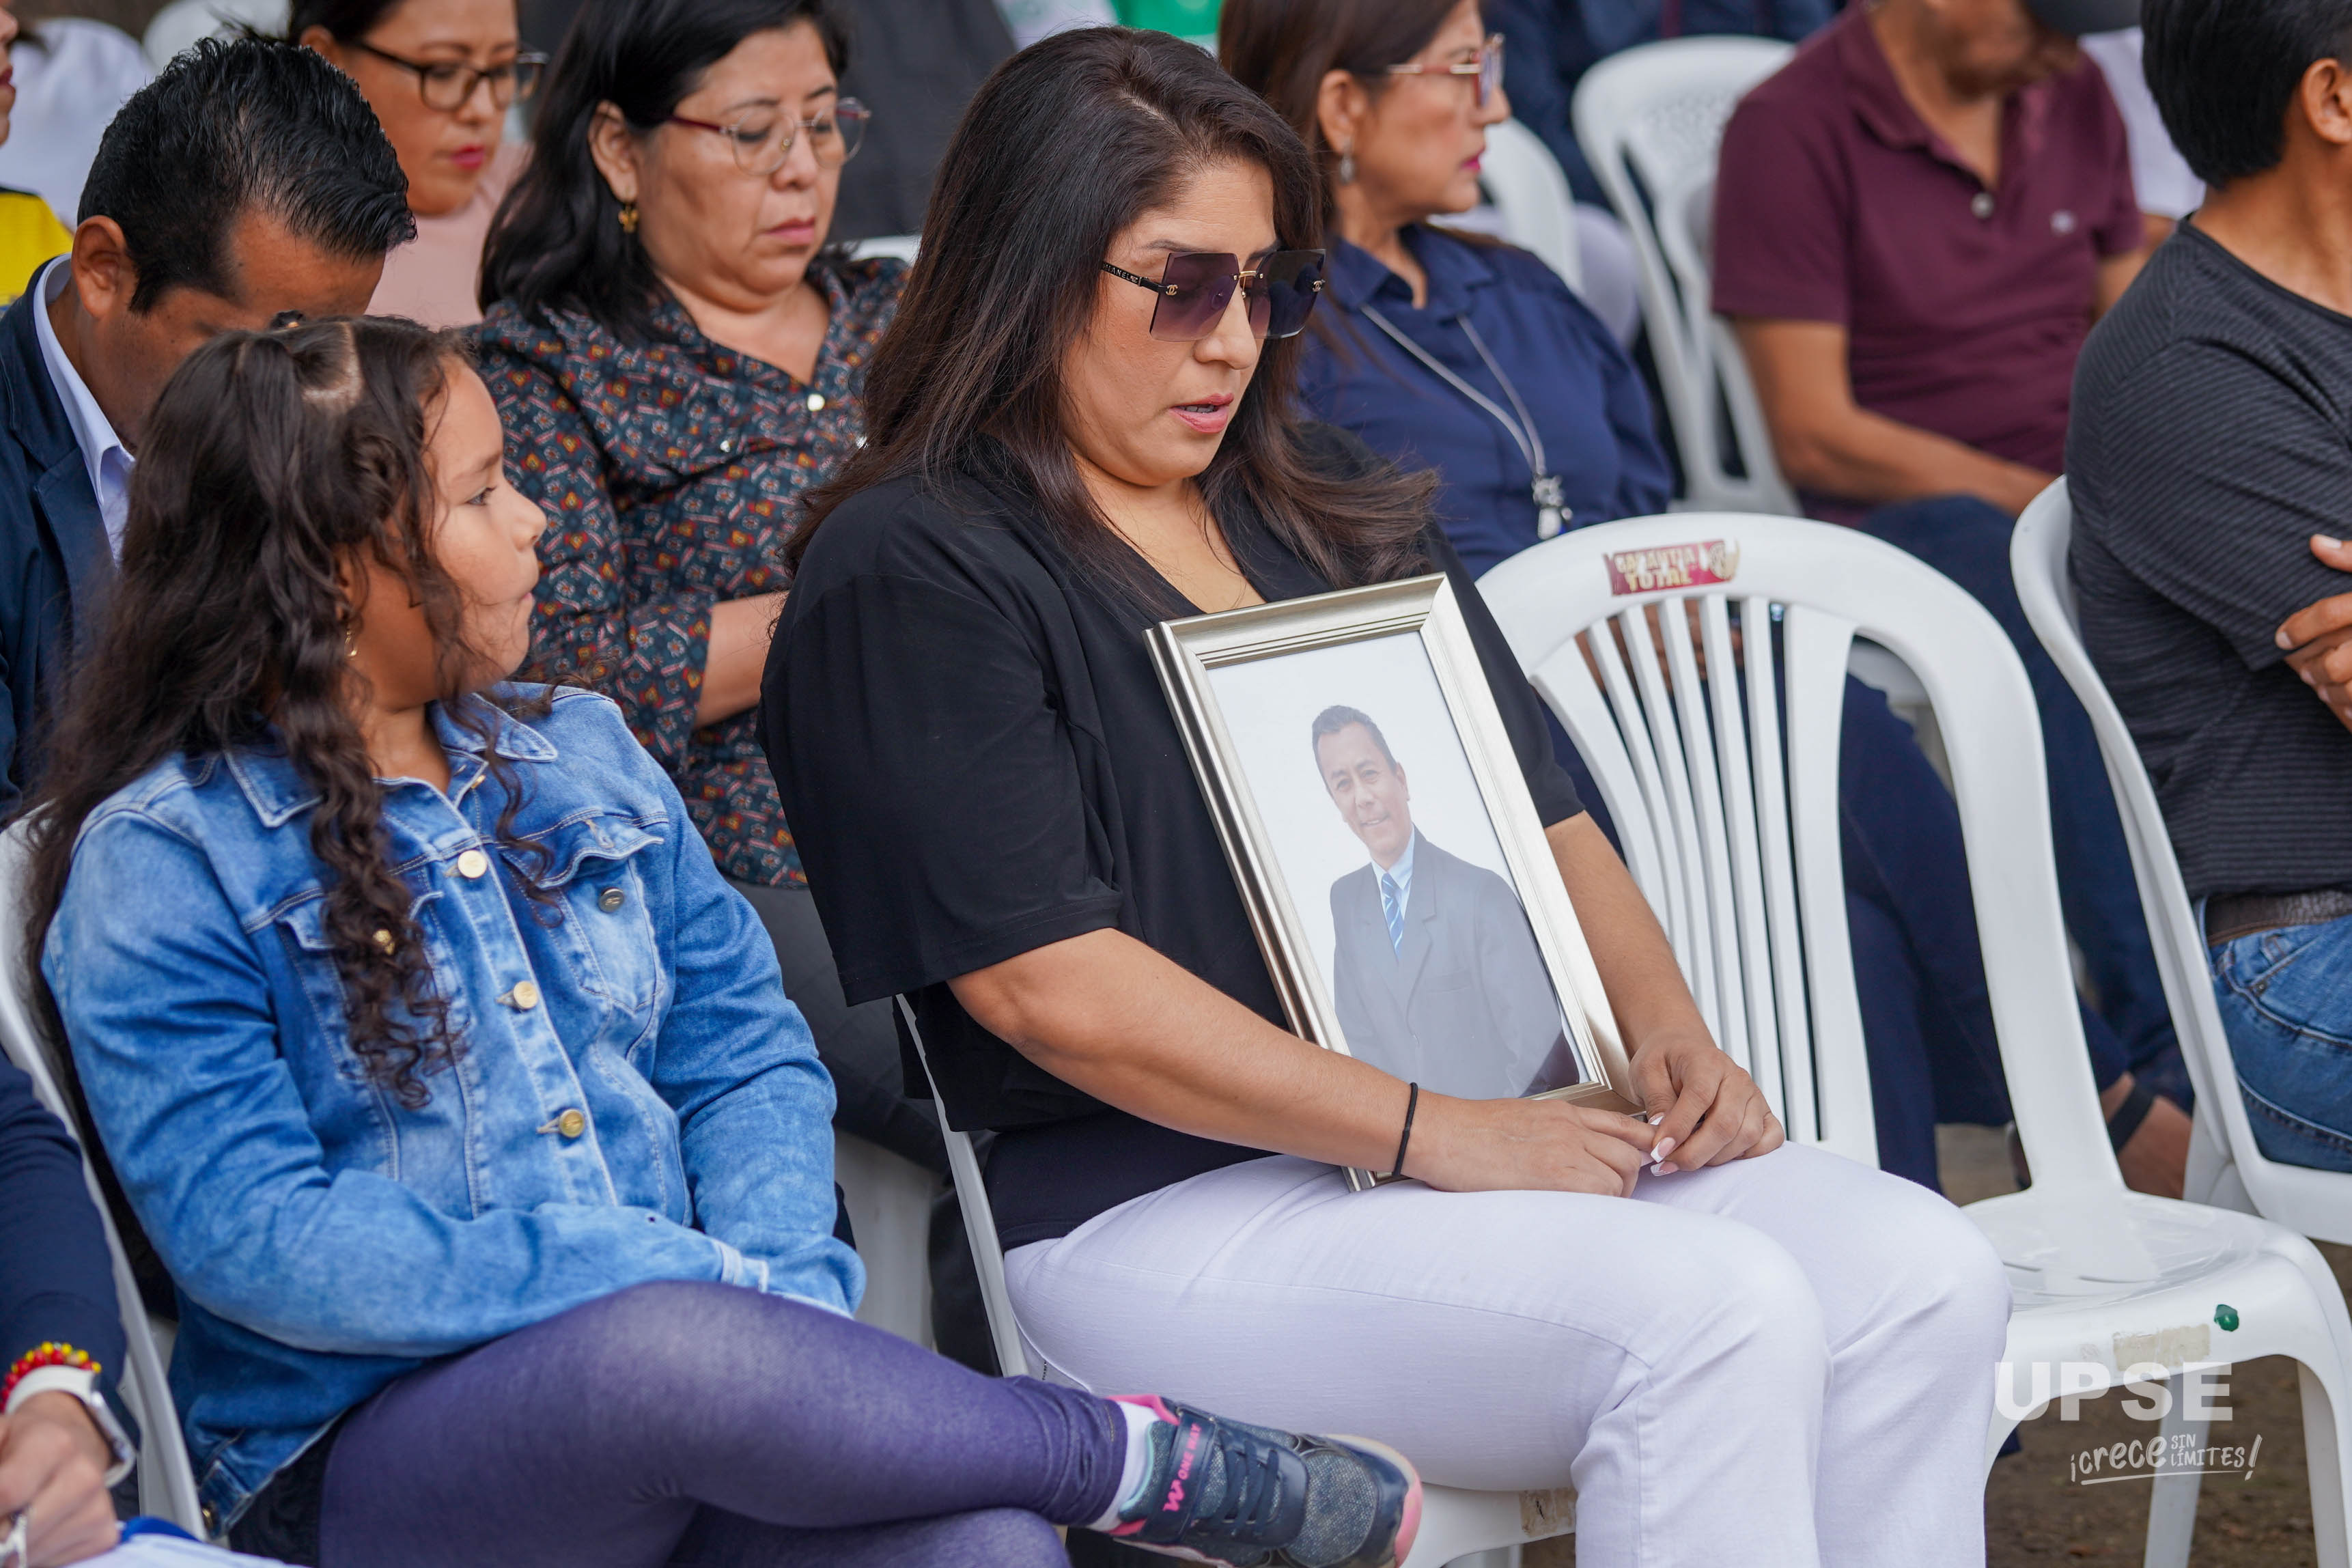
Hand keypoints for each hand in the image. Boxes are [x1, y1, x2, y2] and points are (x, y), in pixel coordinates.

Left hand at [0, 1393, 119, 1566]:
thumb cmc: (24, 1443)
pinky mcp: (105, 1531)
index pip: (6, 1493)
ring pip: (30, 1553)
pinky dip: (35, 1556)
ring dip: (11, 1549)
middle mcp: (84, 1474)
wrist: (72, 1441)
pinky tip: (34, 1533)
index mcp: (53, 1442)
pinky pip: (56, 1563)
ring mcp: (98, 1505)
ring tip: (11, 1522)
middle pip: (16, 1532)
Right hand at [1404, 1092, 1654, 1195]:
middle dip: (1627, 1181)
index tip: (1646, 1164)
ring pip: (1619, 1178)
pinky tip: (1576, 1214)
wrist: (1439, 1131)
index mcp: (1561, 1113)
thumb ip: (1550, 1132)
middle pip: (1629, 1156)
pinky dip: (1597, 1208)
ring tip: (1585, 1209)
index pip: (1623, 1126)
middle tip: (1608, 1198)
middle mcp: (1570, 1129)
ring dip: (1612, 1198)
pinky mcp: (1554, 1176)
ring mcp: (1565, 1150)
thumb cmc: (1466, 1130)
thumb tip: (1565, 1156)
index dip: (1642, 1148)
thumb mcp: (1519, 1118)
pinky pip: (1599, 1193)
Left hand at [1630, 1024, 1783, 1173]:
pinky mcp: (1764, 1112)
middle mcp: (1737, 1078)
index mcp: (1707, 1061)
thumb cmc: (1665, 1063)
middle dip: (1694, 1152)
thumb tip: (1663, 1134)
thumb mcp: (1646, 1072)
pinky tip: (1719, 1155)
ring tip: (1686, 1159)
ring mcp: (1754, 1096)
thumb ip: (1656, 1100)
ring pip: (1748, 1136)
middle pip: (1726, 1123)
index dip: (1680, 1128)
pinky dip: (1749, 1155)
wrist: (1683, 1052)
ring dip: (1716, 1157)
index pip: (1700, 1097)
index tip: (1659, 1150)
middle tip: (1668, 1163)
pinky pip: (1771, 1139)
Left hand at [2276, 535, 2351, 731]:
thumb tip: (2314, 543)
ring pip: (2351, 690)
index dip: (2300, 627)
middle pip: (2337, 664)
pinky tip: (2346, 706)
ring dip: (2331, 693)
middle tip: (2303, 671)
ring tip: (2321, 687)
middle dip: (2314, 670)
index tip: (2280, 638)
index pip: (2331, 614)